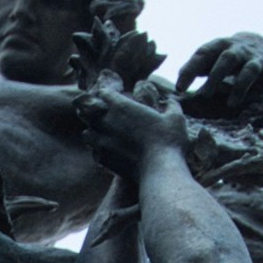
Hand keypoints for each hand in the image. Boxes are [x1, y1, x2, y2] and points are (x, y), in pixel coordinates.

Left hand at [49, 82, 182, 185]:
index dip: (107, 94)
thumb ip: (171, 105)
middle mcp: (106, 121)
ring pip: (87, 133)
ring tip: (105, 135)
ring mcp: (101, 141)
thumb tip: (169, 100)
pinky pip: (94, 152)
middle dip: (94, 112)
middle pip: (87, 111)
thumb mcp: (175, 118)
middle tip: (105, 116)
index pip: (102, 93)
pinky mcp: (102, 158)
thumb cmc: (169, 141)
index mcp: (121, 106)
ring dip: (94, 132)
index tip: (114, 98)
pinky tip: (110, 152)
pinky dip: (100, 151)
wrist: (160, 169)